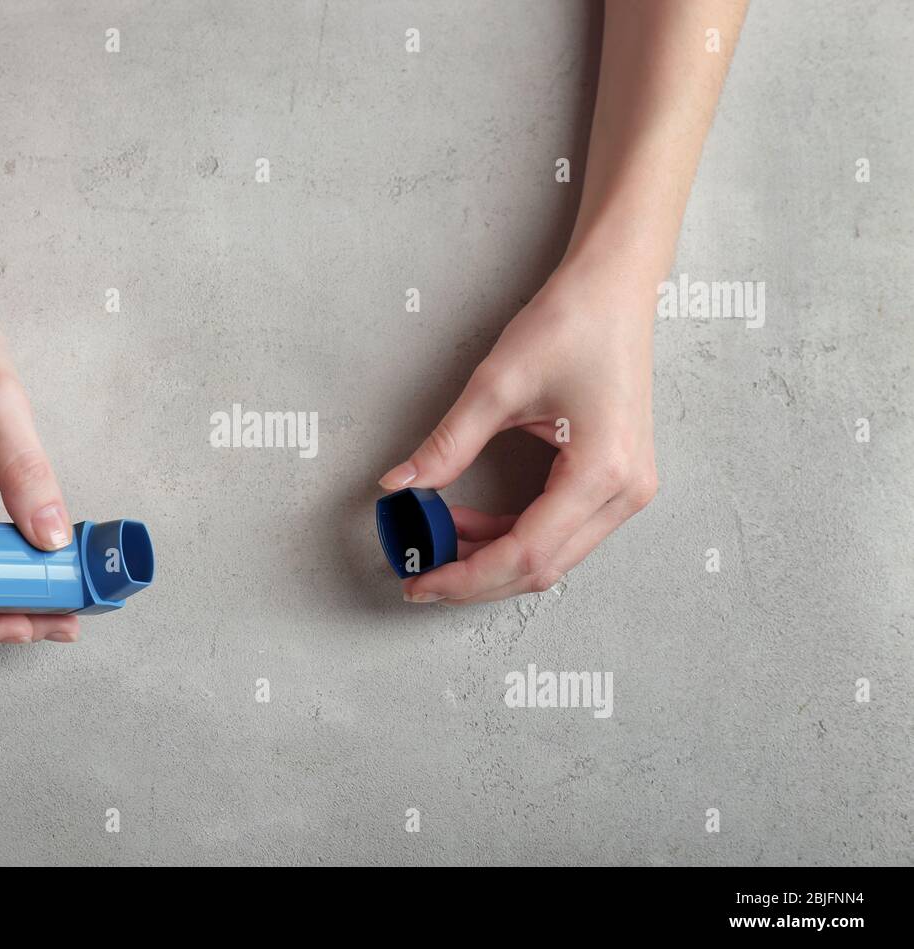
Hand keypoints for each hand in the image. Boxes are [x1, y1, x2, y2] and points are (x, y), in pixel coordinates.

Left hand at [379, 263, 659, 604]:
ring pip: (552, 555)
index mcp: (602, 472)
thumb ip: (448, 444)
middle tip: (419, 574)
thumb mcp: (497, 384)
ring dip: (492, 557)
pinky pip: (561, 530)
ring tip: (438, 539)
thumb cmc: (569, 324)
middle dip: (475, 577)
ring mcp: (627, 490)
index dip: (465, 576)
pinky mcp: (617, 481)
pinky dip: (513, 535)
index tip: (419, 581)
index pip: (525, 553)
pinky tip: (471, 523)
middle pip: (541, 568)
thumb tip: (399, 486)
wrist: (614, 289)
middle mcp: (625, 492)